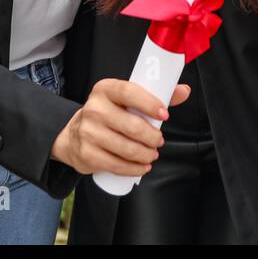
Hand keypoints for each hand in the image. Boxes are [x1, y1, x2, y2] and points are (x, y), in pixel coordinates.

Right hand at [51, 79, 191, 175]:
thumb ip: (155, 94)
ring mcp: (88, 132)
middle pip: (132, 126)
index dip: (150, 104)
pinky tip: (141, 167)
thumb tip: (184, 91)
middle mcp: (94, 108)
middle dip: (153, 137)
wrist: (73, 135)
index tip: (164, 115)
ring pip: (127, 148)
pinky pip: (116, 165)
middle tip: (159, 141)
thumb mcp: (126, 100)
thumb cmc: (108, 115)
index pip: (130, 92)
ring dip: (146, 154)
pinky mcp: (87, 154)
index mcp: (105, 89)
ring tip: (151, 154)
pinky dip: (134, 169)